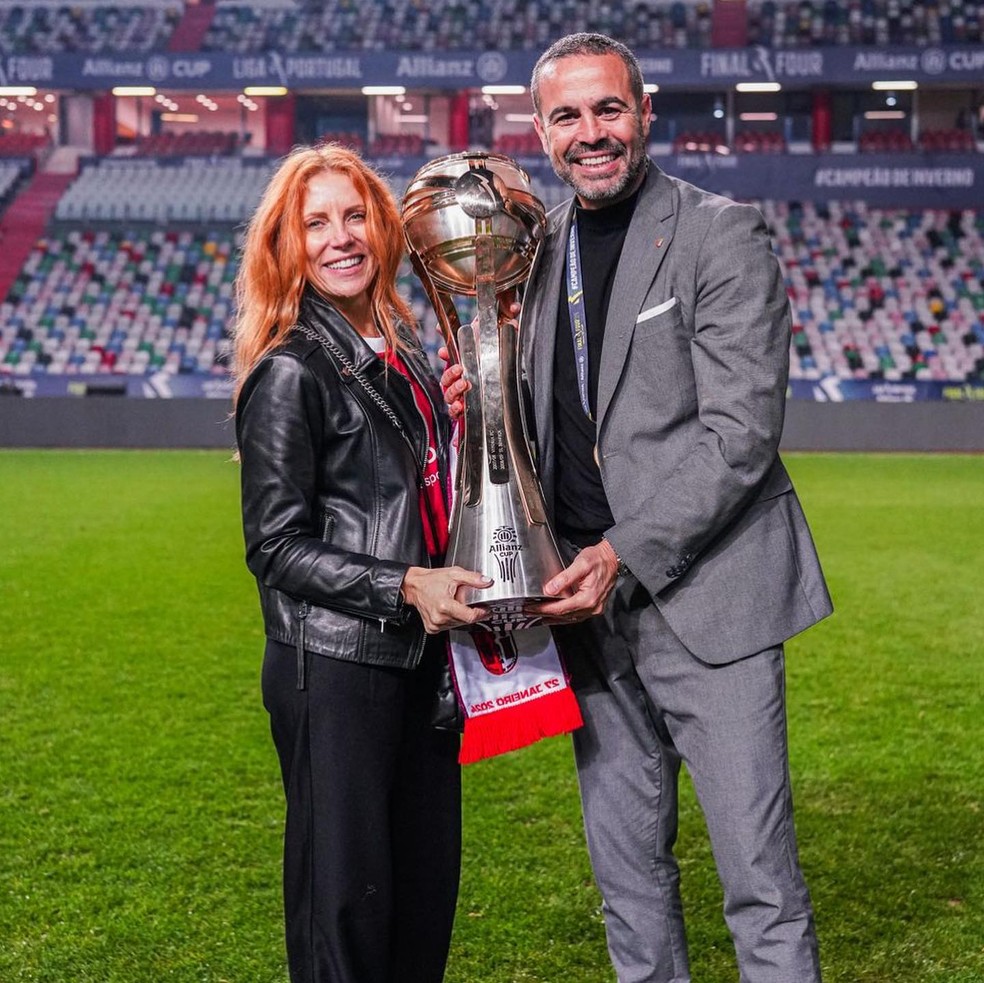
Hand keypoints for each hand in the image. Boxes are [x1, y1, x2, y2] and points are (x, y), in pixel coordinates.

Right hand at [401, 565, 492, 633]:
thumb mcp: (454, 573)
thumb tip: (487, 582)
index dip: (481, 612)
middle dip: (469, 611)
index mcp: (445, 606)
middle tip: (465, 600)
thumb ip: (473, 578)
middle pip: (465, 620)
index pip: (470, 617)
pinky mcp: (432, 628)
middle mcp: (439, 618)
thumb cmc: (431, 580)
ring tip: (454, 603)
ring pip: (458, 624)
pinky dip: (452, 619)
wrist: (414, 586)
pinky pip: (449, 626)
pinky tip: (447, 610)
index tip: (485, 608)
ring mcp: (435, 624)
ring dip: (460, 615)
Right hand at [438, 301, 521, 421]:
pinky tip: (460, 405)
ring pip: (449, 393)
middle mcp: (461, 379)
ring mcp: (462, 395)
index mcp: (465, 362)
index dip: (446, 352)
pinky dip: (455, 409)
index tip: (444, 350)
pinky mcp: (466, 411)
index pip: (450, 356)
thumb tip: (515, 308)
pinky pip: (454, 412)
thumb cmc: (495, 366)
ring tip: (464, 384)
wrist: (504, 395)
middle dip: (450, 372)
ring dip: (453, 388)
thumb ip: (505, 324)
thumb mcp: (500, 343)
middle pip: (447, 376)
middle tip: (460, 368)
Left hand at [524, 540, 618, 624]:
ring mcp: (595, 609)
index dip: (544, 609)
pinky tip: (556, 615)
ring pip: (570, 619)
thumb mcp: (580, 564)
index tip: (531, 608)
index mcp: (588, 598)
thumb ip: (564, 578)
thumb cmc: (599, 559)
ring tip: (539, 616)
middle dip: (545, 615)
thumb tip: (550, 589)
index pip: (561, 608)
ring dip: (554, 618)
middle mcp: (592, 607)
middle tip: (529, 612)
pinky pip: (577, 616)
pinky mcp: (594, 607)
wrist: (613, 559)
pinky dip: (564, 616)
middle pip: (564, 616)